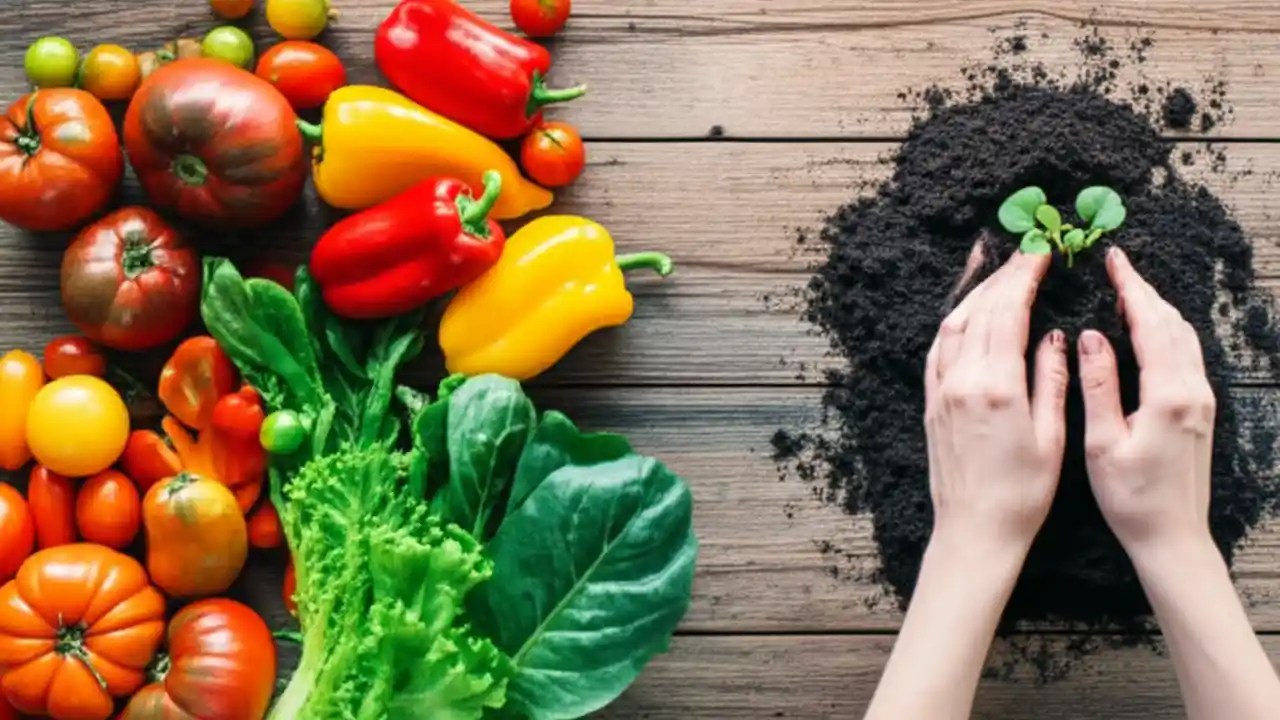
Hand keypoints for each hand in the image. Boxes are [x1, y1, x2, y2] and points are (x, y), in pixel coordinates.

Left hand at [924, 250, 1068, 552]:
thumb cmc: (1022, 493)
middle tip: (1022, 252)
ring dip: (974, 293)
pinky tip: (965, 314)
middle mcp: (962, 382)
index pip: (1008, 314)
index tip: (1039, 253)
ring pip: (952, 326)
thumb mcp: (1052, 437)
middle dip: (1002, 277)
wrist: (974, 531)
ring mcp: (941, 392)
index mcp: (997, 387)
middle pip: (979, 312)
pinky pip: (938, 350)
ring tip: (992, 267)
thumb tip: (1054, 336)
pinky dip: (953, 323)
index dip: (1023, 277)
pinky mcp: (931, 405)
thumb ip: (1051, 380)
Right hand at [1078, 247, 1215, 557]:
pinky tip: (1145, 332)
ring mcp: (1201, 401)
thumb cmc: (1131, 498)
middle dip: (1144, 291)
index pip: (1150, 325)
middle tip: (1115, 267)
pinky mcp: (1199, 412)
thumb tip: (1092, 336)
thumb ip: (1098, 384)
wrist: (1173, 538)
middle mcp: (1193, 392)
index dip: (1131, 287)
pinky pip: (1184, 356)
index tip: (1113, 259)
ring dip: (1156, 309)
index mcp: (1168, 395)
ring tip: (1126, 291)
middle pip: (1172, 324)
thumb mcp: (1103, 442)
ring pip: (1182, 338)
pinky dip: (1164, 332)